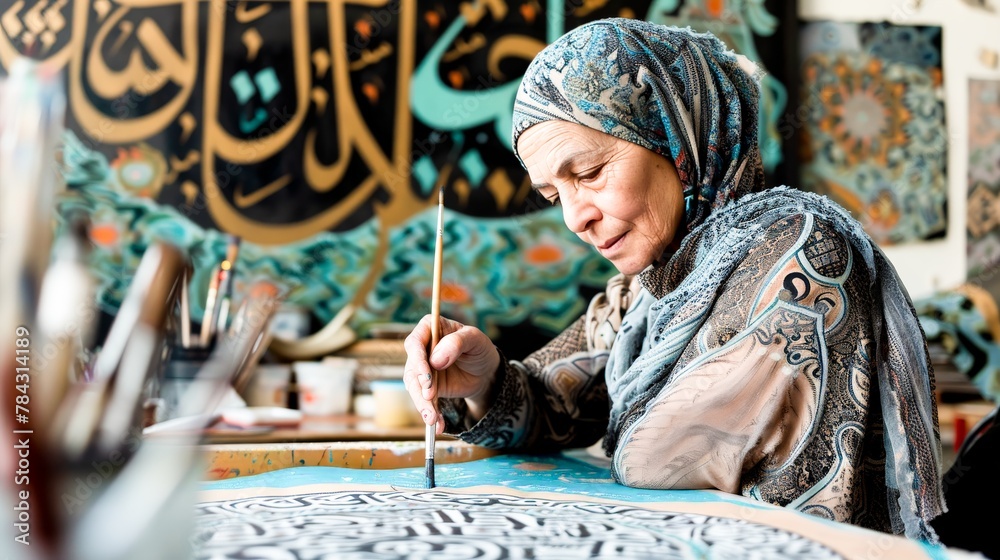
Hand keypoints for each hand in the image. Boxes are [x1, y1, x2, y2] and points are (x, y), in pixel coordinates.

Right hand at [403, 314, 499, 433]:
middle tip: (430, 398)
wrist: (485, 372)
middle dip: (419, 385)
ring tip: (433, 419)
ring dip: (422, 404)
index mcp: (430, 328)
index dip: (418, 359)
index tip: (427, 377)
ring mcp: (422, 369)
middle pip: (412, 367)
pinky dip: (429, 413)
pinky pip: (423, 400)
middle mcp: (421, 348)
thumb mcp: (476, 340)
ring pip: (414, 387)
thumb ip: (457, 343)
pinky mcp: (425, 387)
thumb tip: (436, 359)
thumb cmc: (479, 348)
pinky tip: (438, 424)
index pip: (415, 342)